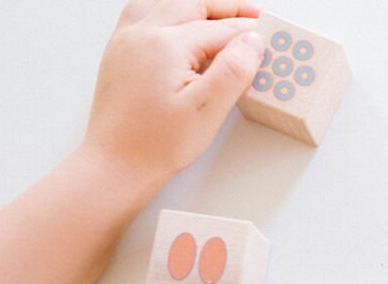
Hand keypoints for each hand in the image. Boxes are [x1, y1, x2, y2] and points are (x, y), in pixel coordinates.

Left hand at [82, 0, 264, 188]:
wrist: (117, 164)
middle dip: (227, 8)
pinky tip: (180, 20)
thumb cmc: (157, 144)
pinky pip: (144, 13)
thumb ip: (234, 70)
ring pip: (168, 3)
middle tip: (255, 17)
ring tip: (222, 15)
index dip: (249, 33)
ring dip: (197, 5)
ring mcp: (127, 40)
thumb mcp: (208, 110)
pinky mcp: (120, 52)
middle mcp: (143, 33)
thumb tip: (253, 41)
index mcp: (166, 44)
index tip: (270, 38)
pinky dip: (168, 10)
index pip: (220, 29)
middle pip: (194, 4)